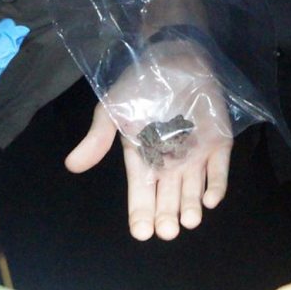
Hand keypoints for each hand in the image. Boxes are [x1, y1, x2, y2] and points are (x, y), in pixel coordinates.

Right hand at [65, 36, 231, 241]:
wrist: (174, 56)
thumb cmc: (141, 85)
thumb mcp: (113, 109)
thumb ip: (97, 138)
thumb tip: (72, 166)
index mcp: (143, 158)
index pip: (141, 193)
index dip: (141, 214)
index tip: (141, 233)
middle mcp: (169, 162)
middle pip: (168, 198)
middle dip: (167, 216)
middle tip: (167, 230)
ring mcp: (195, 154)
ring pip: (192, 189)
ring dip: (191, 206)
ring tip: (188, 220)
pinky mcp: (218, 143)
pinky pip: (218, 170)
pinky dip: (216, 185)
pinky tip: (210, 199)